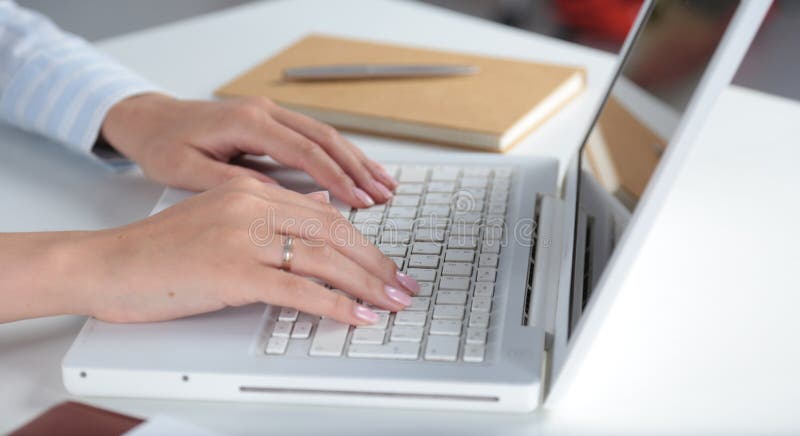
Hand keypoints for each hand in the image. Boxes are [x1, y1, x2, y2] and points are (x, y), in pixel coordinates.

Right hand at [69, 177, 419, 323]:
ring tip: (393, 301)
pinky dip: (334, 304)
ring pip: (323, 259)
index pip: (325, 215)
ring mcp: (242, 236)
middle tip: (403, 284)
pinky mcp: (231, 270)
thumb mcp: (219, 219)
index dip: (364, 241)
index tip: (386, 263)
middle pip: (334, 234)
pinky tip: (357, 315)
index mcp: (250, 191)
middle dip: (376, 263)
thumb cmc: (159, 250)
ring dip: (367, 283)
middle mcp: (251, 205)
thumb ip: (267, 215)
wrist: (105, 264)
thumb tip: (318, 213)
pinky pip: (297, 289)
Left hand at [101, 93, 397, 206]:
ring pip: (326, 136)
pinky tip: (358, 172)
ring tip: (384, 185)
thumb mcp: (186, 171)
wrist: (148, 120)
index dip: (336, 177)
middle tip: (383, 196)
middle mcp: (264, 113)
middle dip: (357, 168)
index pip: (303, 151)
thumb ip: (234, 183)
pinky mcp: (271, 122)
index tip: (359, 200)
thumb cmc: (162, 146)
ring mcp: (270, 114)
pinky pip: (315, 137)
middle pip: (325, 139)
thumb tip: (281, 200)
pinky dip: (340, 156)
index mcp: (246, 123)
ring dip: (356, 160)